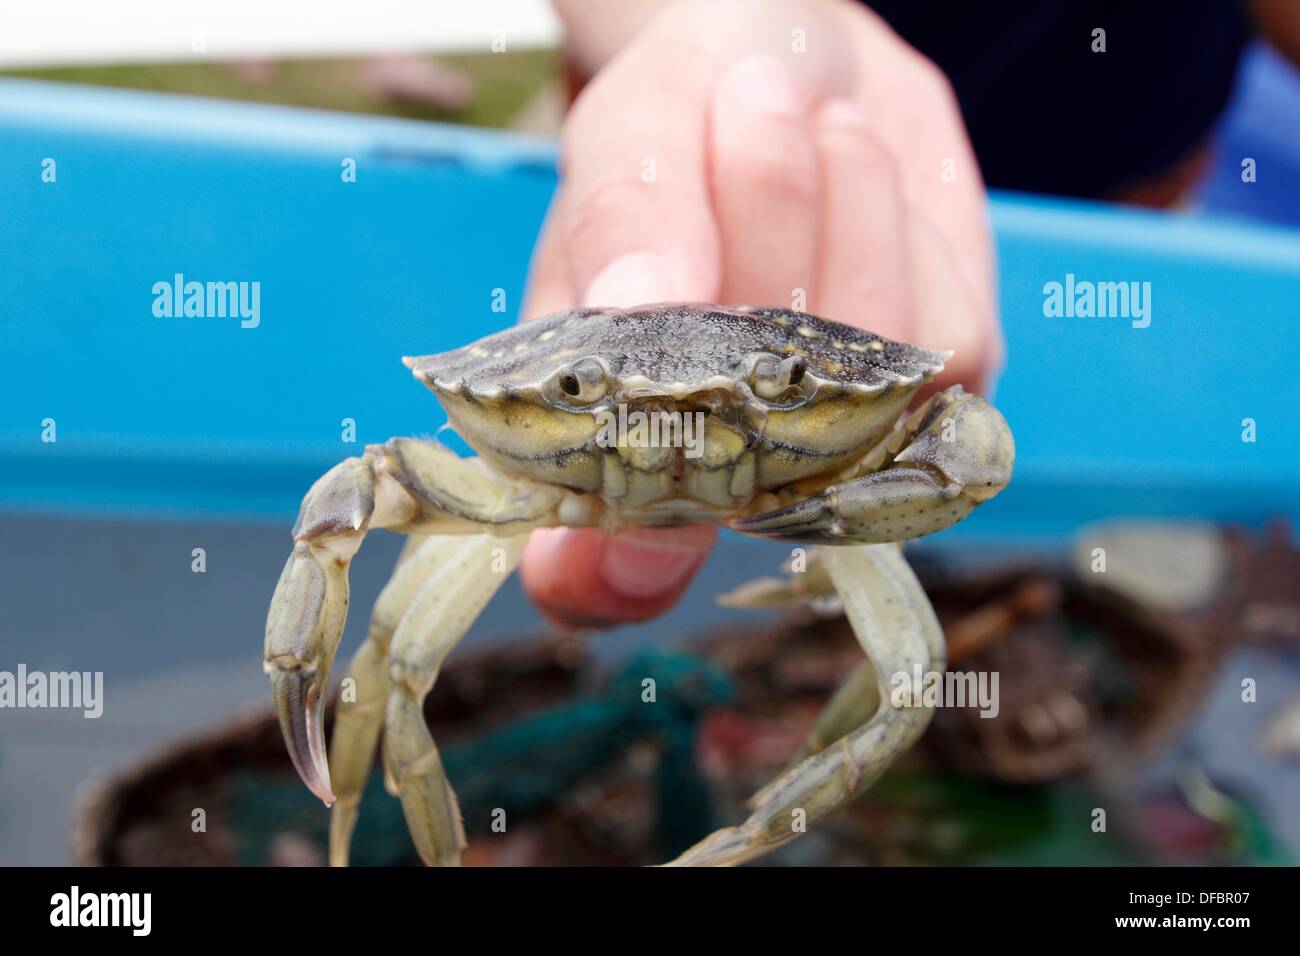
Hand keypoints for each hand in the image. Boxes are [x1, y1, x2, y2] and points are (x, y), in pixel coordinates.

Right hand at [520, 0, 1000, 627]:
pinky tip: (854, 173)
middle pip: (752, 458)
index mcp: (599, 433)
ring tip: (787, 118)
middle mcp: (720, 469)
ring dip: (830, 211)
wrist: (800, 66)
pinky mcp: (942, 397)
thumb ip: (622, 215)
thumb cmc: (687, 115)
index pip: (592, 575)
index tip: (626, 521)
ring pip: (856, 379)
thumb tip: (642, 293)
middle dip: (755, 248)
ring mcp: (838, 446)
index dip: (610, 569)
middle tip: (742, 116)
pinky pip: (942, 334)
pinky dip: (901, 226)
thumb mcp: (630, 131)